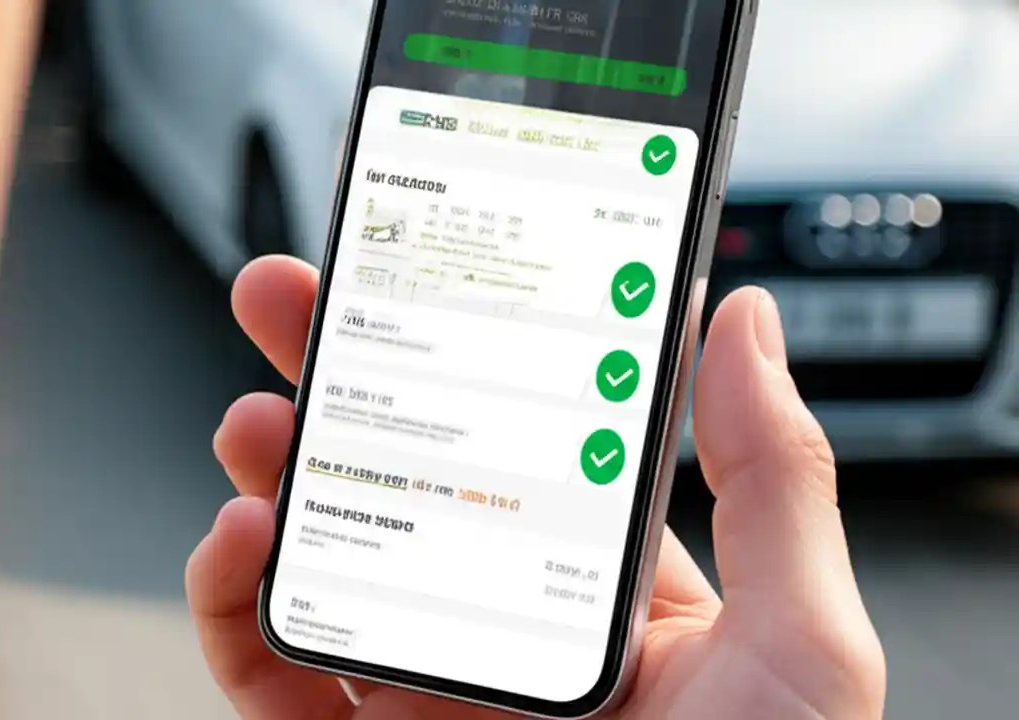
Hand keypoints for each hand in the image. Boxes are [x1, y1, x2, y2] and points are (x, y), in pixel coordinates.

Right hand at [187, 256, 885, 718]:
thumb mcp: (799, 642)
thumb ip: (771, 479)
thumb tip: (739, 323)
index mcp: (605, 590)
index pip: (518, 440)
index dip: (463, 351)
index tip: (422, 276)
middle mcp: (504, 631)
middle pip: (400, 480)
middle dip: (334, 382)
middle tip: (289, 302)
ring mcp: (425, 693)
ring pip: (321, 561)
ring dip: (272, 479)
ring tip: (253, 424)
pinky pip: (269, 672)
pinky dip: (229, 605)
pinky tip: (240, 544)